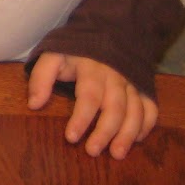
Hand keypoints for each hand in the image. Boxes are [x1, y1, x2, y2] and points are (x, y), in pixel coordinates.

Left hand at [27, 53, 158, 159]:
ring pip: (136, 110)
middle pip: (115, 107)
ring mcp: (132, 82)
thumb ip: (40, 78)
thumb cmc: (75, 50)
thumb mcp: (53, 56)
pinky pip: (151, 108)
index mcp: (92, 68)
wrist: (106, 31)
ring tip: (117, 154)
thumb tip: (34, 105)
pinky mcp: (143, 87)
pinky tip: (136, 140)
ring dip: (128, 133)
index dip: (81, 118)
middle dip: (105, 131)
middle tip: (92, 151)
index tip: (71, 137)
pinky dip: (146, 125)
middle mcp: (116, 76)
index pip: (89, 96)